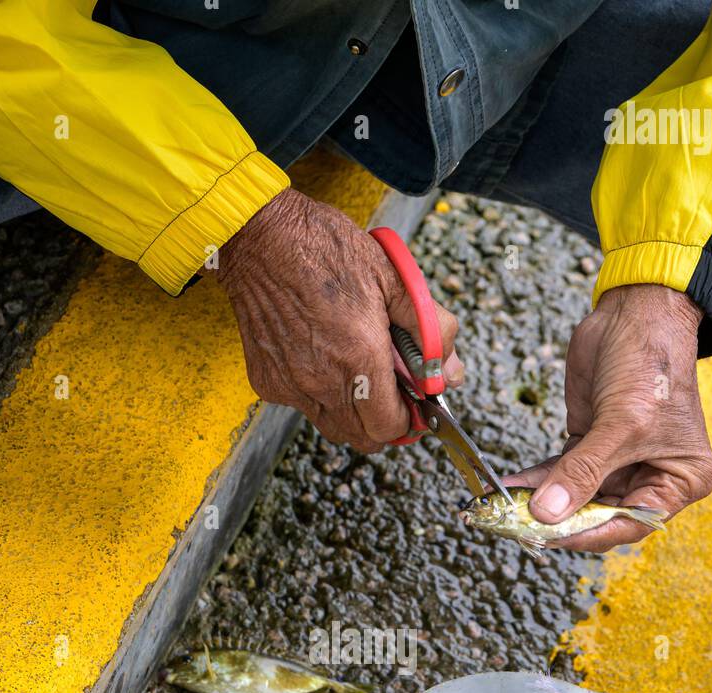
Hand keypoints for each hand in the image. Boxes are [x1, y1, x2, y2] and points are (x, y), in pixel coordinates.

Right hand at [215, 187, 462, 452]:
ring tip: (357, 372)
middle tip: (391, 394)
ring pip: (332, 426)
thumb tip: (451, 371)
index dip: (408, 422)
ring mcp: (291, 385)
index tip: (414, 406)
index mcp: (359, 357)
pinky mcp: (267, 381)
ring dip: (352, 413)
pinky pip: (303, 406)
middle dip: (382, 423)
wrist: (260, 236)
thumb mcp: (394, 277)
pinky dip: (319, 395)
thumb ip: (429, 331)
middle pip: (362, 438)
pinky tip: (322, 358)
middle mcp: (323, 381)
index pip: (389, 427)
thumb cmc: (325, 249)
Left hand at [510, 284, 711, 551]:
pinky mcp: (589, 444)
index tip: (549, 537)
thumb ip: (583, 472)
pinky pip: (561, 473)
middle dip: (559, 519)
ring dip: (542, 502)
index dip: (589, 534)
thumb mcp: (621, 424)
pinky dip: (537, 480)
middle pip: (600, 515)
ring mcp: (617, 462)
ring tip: (506, 509)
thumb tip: (548, 513)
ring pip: (576, 496)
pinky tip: (511, 487)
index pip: (631, 523)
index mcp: (680, 480)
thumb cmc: (651, 363)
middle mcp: (651, 476)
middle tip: (518, 525)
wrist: (635, 313)